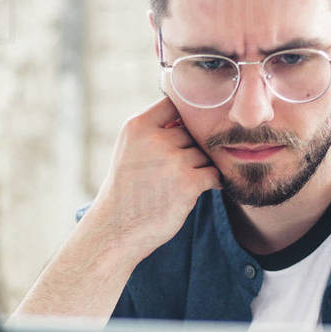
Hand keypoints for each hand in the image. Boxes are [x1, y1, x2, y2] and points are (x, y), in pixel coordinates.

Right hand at [85, 95, 221, 256]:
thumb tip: (192, 117)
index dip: (184, 115)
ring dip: (199, 168)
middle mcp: (155, 139)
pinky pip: (213, 174)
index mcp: (137, 126)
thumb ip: (155, 130)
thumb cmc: (126, 189)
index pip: (174, 103)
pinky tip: (197, 190)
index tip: (183, 130)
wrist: (117, 228)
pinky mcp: (188, 183)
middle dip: (190, 149)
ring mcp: (173, 161)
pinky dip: (211, 182)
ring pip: (204, 154)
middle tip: (176, 170)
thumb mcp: (129, 149)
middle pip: (192, 132)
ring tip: (178, 184)